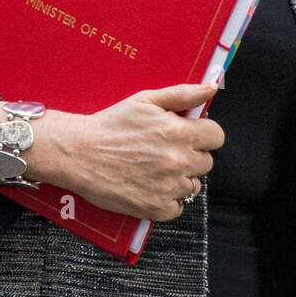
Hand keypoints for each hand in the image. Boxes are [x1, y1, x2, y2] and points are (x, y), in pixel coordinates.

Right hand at [61, 82, 223, 221]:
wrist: (78, 153)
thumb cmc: (110, 125)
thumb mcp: (146, 100)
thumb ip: (182, 94)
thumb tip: (211, 88)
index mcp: (179, 132)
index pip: (217, 137)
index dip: (203, 135)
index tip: (189, 136)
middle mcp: (178, 160)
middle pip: (206, 162)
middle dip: (190, 156)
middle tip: (165, 152)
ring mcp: (168, 187)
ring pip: (193, 186)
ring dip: (180, 179)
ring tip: (155, 170)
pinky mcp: (156, 207)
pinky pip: (178, 207)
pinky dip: (167, 200)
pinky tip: (150, 186)